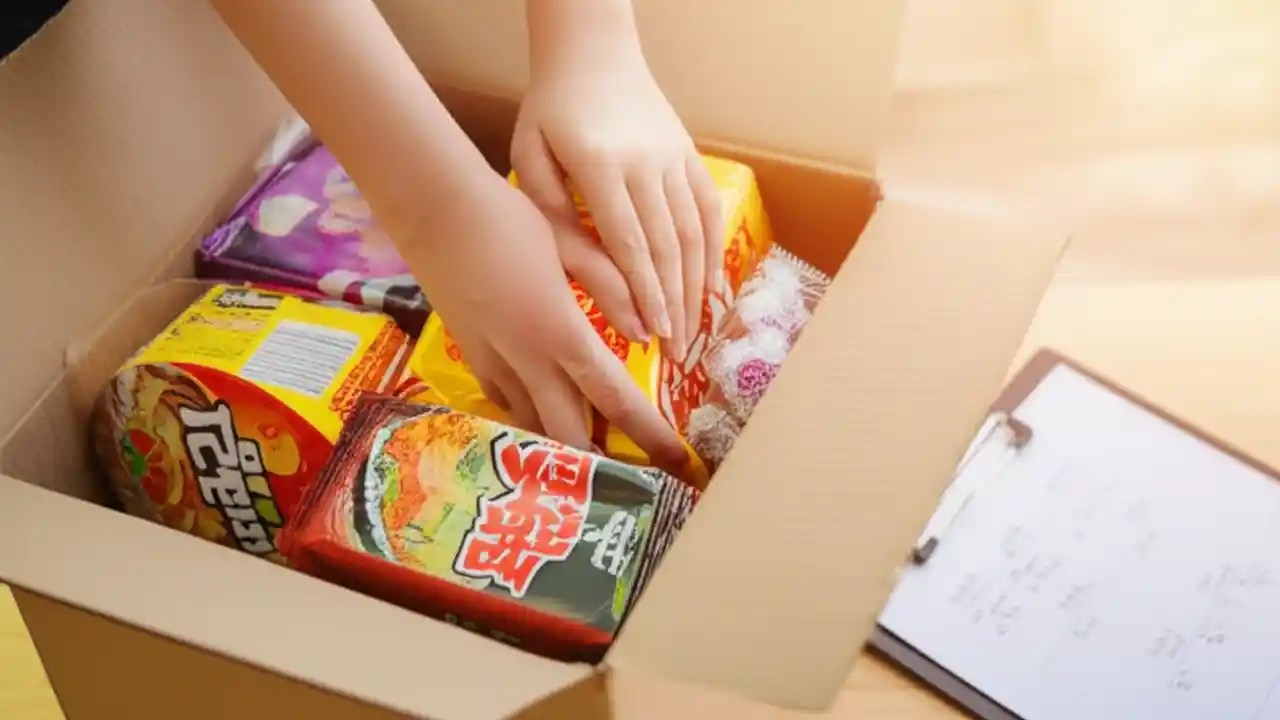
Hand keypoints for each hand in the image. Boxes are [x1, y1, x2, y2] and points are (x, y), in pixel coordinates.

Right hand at [405, 172, 687, 469]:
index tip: (677, 462)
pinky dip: (530, 416)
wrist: (432, 209)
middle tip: (632, 473)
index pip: (614, 398)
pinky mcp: (470, 358)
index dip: (648, 434)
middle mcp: (526, 360)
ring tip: (594, 452)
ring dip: (563, 444)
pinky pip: (507, 404)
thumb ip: (614, 288)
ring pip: (533, 426)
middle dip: (601, 461)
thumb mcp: (571, 244)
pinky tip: (546, 411)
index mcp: (560, 332)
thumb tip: (650, 335)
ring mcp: (493, 364)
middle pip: (569, 434)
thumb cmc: (509, 219)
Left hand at [512, 5, 720, 360]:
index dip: (645, 293)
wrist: (593, 54)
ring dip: (695, 287)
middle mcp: (646, 163)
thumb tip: (583, 267)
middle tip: (674, 350)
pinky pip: (708, 210)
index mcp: (601, 166)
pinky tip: (712, 287)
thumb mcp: (530, 155)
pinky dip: (713, 251)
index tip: (652, 333)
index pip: (630, 243)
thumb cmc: (552, 110)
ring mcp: (674, 158)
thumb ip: (551, 209)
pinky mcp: (689, 155)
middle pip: (666, 247)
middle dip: (672, 304)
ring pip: (693, 233)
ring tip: (692, 331)